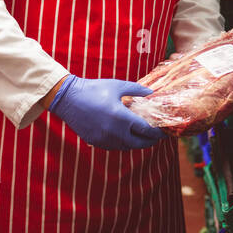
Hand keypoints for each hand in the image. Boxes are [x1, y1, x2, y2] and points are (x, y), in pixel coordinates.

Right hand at [46, 74, 165, 149]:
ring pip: (126, 147)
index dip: (157, 132)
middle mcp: (114, 132)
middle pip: (138, 143)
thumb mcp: (117, 85)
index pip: (145, 130)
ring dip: (136, 143)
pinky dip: (123, 143)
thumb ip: (137, 90)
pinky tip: (126, 137)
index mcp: (121, 118)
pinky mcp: (95, 142)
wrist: (67, 98)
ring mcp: (104, 139)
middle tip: (156, 137)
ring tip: (142, 137)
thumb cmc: (93, 89)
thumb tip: (152, 93)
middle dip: (149, 141)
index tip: (164, 131)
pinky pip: (114, 146)